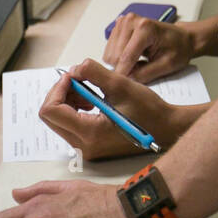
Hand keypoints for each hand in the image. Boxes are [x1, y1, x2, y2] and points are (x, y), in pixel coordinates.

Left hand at [41, 59, 184, 159]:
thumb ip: (94, 73)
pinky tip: (93, 102)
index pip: (51, 111)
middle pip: (51, 117)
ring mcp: (86, 148)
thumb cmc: (149, 110)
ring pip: (59, 120)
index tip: (73, 77)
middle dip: (61, 94)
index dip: (58, 89)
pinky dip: (75, 109)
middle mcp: (84, 146)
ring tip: (89, 91)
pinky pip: (71, 125)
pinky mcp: (91, 146)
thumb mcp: (121, 85)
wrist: (166, 129)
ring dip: (68, 101)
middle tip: (79, 81)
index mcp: (89, 133)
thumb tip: (74, 69)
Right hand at [103, 13, 197, 81]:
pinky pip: (110, 49)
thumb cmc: (178, 48)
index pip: (126, 57)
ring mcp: (123, 22)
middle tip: (138, 74)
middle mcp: (131, 21)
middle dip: (123, 69)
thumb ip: (146, 74)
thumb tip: (127, 80)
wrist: (181, 38)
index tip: (123, 88)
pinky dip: (119, 58)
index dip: (123, 75)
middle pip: (114, 56)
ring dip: (120, 64)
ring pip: (109, 54)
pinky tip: (133, 58)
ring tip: (138, 65)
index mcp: (145, 28)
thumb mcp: (167, 65)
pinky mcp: (119, 26)